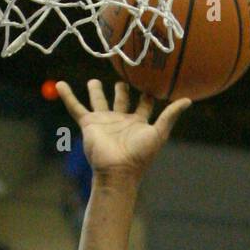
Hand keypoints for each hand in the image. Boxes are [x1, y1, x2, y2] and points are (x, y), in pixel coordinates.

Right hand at [57, 80, 190, 181]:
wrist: (118, 171)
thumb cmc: (140, 155)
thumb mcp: (159, 133)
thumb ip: (170, 115)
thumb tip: (188, 100)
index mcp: (138, 122)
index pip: (144, 103)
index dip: (148, 93)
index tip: (152, 78)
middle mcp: (121, 120)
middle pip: (121, 100)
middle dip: (123, 89)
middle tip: (124, 78)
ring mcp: (104, 122)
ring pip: (98, 101)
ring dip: (95, 91)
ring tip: (93, 80)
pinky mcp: (89, 124)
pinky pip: (75, 107)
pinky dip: (67, 96)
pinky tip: (60, 84)